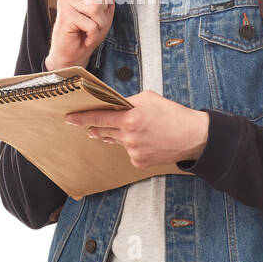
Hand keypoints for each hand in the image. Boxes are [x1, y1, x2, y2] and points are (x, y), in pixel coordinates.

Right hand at [45, 0, 117, 70]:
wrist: (73, 54)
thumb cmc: (88, 31)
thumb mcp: (105, 7)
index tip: (98, 11)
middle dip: (103, 12)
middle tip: (94, 23)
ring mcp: (65, 0)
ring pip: (96, 8)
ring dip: (98, 25)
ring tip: (89, 30)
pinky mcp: (65, 14)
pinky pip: (92, 23)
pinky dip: (93, 35)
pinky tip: (84, 37)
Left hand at [63, 91, 209, 168]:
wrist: (193, 136)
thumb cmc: (173, 114)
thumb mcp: (149, 98)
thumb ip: (127, 102)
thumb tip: (113, 106)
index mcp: (130, 118)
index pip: (99, 117)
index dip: (82, 118)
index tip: (70, 119)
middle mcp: (129, 136)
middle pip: (103, 131)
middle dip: (96, 128)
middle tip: (90, 127)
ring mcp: (133, 151)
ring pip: (116, 141)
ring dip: (117, 135)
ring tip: (134, 130)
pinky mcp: (138, 162)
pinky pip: (128, 152)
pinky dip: (132, 146)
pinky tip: (146, 141)